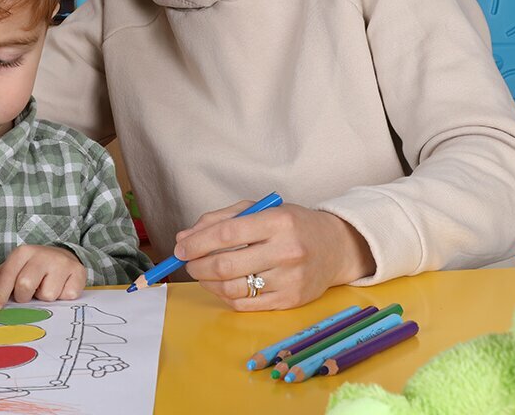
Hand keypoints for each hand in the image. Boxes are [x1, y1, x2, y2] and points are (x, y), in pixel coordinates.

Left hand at [0, 245, 85, 309]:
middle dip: (25, 296)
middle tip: (30, 291)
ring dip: (45, 297)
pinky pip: (66, 296)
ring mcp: (61, 262)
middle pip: (25, 287)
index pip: (8, 276)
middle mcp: (42, 254)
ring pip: (47, 295)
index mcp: (22, 253)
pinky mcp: (78, 272)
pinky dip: (62, 297)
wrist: (62, 256)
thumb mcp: (11, 270)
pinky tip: (61, 287)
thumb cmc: (32, 267)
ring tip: (47, 286)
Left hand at [174, 202, 374, 310]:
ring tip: (202, 273)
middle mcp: (287, 250)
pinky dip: (225, 296)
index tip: (180, 247)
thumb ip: (220, 220)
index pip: (227, 234)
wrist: (335, 247)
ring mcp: (291, 279)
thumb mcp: (259, 209)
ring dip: (208, 282)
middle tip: (187, 262)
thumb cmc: (291, 224)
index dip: (197, 243)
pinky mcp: (291, 301)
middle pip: (227, 265)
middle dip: (197, 265)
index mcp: (278, 221)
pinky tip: (221, 285)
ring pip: (233, 289)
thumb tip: (184, 238)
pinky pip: (246, 305)